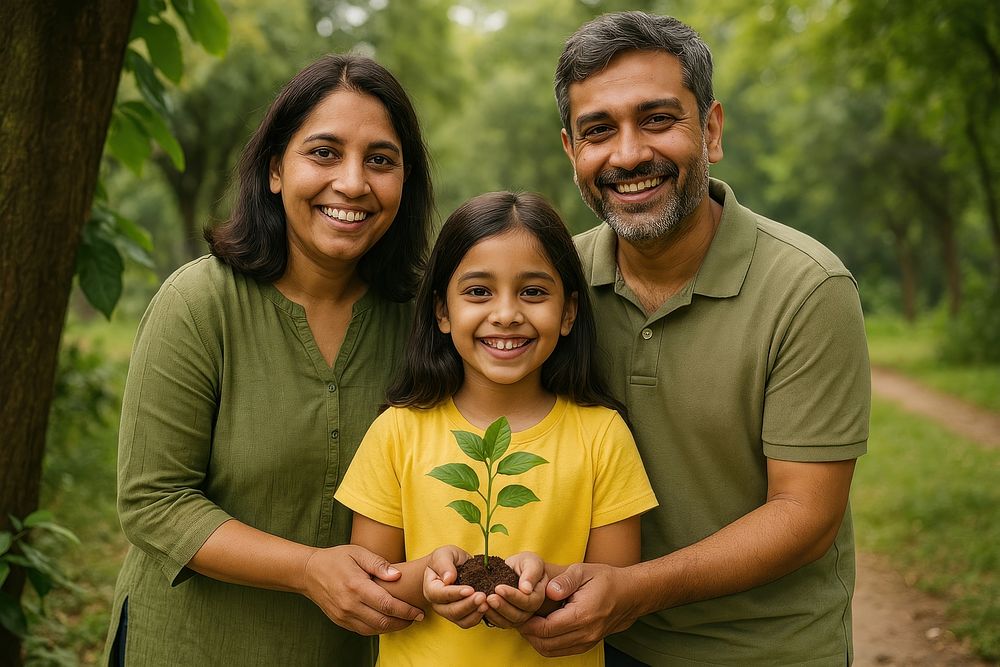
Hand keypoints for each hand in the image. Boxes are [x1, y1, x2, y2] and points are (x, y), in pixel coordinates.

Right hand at [302, 544, 423, 634]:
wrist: (309, 572)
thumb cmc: (337, 559)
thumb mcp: (358, 552)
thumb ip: (379, 564)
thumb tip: (397, 576)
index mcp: (356, 586)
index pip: (387, 604)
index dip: (406, 611)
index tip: (419, 612)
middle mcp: (349, 604)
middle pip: (382, 621)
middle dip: (403, 622)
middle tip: (417, 618)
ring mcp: (343, 615)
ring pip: (373, 629)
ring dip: (392, 628)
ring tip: (406, 621)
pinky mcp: (340, 621)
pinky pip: (363, 630)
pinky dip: (378, 629)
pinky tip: (388, 621)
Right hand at [422, 545, 487, 627]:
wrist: (453, 567)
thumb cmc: (447, 560)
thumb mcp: (444, 554)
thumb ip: (444, 564)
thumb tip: (448, 578)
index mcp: (431, 588)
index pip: (440, 594)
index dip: (455, 593)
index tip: (470, 589)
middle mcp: (437, 604)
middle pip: (451, 611)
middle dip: (468, 605)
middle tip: (482, 597)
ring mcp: (448, 612)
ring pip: (460, 619)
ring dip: (474, 613)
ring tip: (487, 603)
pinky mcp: (460, 616)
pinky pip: (468, 622)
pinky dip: (478, 617)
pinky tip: (487, 607)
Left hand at [483, 551, 547, 627]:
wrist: (516, 569)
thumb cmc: (525, 564)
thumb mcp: (531, 562)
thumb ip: (531, 573)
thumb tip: (526, 589)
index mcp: (538, 595)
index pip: (528, 601)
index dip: (513, 596)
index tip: (498, 588)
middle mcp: (530, 610)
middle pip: (518, 615)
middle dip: (502, 607)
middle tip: (489, 598)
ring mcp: (519, 615)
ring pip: (508, 622)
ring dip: (495, 614)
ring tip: (483, 603)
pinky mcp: (508, 618)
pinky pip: (500, 623)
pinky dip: (490, 617)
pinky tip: (482, 608)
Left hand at [519, 562, 637, 656]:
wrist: (629, 594)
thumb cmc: (605, 579)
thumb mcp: (583, 571)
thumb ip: (564, 581)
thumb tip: (549, 591)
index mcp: (582, 615)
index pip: (546, 629)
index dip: (527, 623)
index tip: (517, 612)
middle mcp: (586, 633)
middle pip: (546, 644)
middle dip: (528, 633)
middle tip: (517, 618)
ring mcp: (588, 641)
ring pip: (552, 651)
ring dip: (536, 640)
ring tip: (527, 623)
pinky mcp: (588, 644)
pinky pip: (561, 650)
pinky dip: (547, 643)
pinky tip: (540, 628)